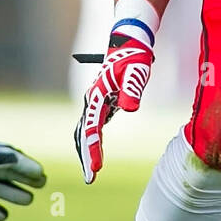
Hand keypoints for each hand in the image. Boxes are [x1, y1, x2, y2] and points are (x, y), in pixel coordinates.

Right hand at [74, 23, 154, 182]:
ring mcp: (95, 102)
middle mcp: (92, 100)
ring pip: (84, 131)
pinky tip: (94, 156)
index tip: (97, 168)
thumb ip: (132, 89)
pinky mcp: (101, 103)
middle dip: (86, 156)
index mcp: (97, 95)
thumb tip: (130, 109)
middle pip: (83, 133)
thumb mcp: (137, 71)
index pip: (92, 127)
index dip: (93, 149)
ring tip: (91, 174)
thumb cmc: (134, 56)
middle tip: (90, 179)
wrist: (129, 42)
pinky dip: (91, 142)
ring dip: (86, 151)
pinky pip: (92, 127)